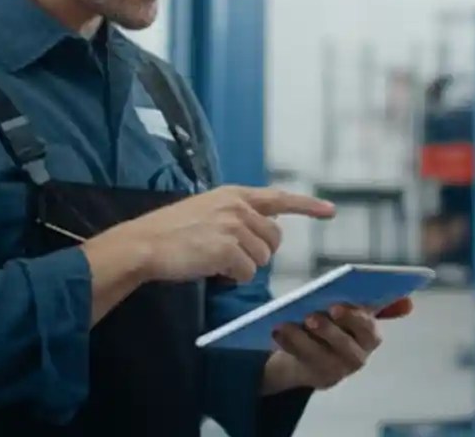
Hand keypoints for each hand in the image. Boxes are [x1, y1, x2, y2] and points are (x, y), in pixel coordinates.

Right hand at [95, 186, 335, 283]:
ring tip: (212, 261)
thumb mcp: (205, 211)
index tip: (330, 211)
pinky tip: (210, 271)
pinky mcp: (227, 247)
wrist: (144, 244)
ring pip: (261, 259)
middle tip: (230, 259)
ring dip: (241, 268)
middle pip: (274, 239)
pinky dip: (231, 279)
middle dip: (258, 254)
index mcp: (232, 194)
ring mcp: (232, 225)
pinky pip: (246, 273)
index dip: (307, 206)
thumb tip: (260, 240)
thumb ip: (233, 217)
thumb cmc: (169, 233)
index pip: (278, 198)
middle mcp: (237, 206)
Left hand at [261, 298, 413, 394]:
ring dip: (301, 339)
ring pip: (319, 356)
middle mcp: (359, 357)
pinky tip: (275, 329)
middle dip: (327, 330)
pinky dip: (288, 344)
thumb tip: (408, 303)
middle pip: (345, 346)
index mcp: (370, 336)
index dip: (353, 319)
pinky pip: (301, 362)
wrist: (318, 352)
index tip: (336, 306)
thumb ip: (376, 303)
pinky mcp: (318, 378)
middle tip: (310, 316)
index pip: (367, 329)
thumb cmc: (339, 323)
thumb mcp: (354, 311)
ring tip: (284, 322)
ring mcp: (338, 371)